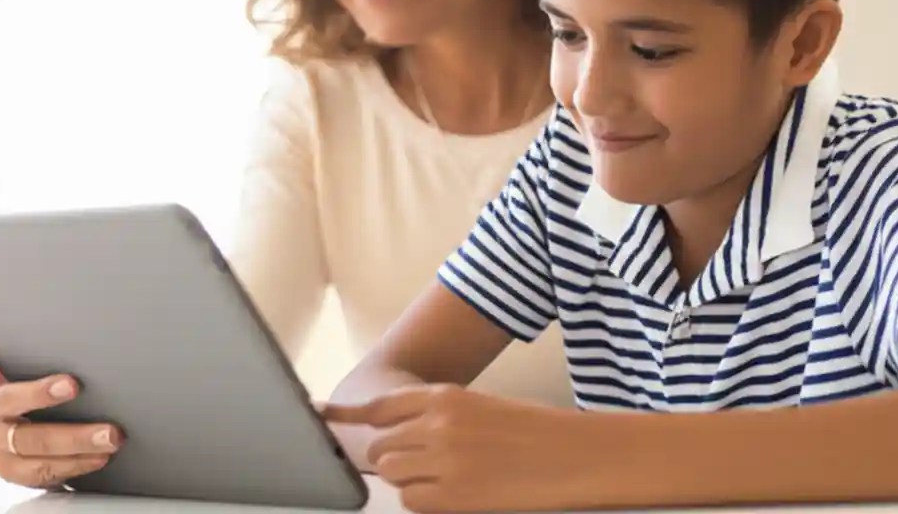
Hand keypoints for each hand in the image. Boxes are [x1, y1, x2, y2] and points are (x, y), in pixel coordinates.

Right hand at [0, 352, 123, 488]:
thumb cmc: (10, 381)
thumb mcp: (7, 362)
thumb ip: (10, 347)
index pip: (8, 398)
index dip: (39, 393)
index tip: (72, 385)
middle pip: (28, 438)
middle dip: (73, 435)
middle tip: (108, 430)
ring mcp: (1, 458)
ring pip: (39, 463)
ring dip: (79, 454)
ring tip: (109, 443)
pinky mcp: (16, 475)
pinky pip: (45, 477)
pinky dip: (74, 468)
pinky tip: (97, 458)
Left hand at [321, 384, 592, 512]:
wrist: (573, 455)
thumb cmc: (529, 432)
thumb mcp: (477, 408)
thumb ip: (433, 416)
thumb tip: (390, 435)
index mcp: (444, 397)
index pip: (380, 408)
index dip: (350, 415)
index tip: (324, 415)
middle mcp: (437, 424)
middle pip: (381, 445)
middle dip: (394, 456)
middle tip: (424, 463)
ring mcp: (444, 461)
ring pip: (391, 473)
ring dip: (407, 478)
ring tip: (444, 477)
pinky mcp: (455, 496)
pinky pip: (411, 501)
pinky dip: (423, 501)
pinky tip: (452, 494)